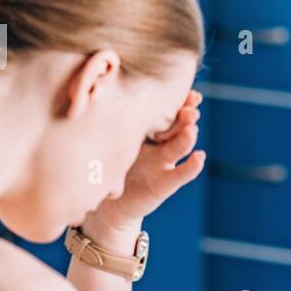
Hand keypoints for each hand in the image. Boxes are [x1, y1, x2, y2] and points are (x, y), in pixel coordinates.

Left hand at [84, 89, 205, 238]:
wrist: (106, 206)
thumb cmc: (102, 168)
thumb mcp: (103, 140)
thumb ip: (103, 120)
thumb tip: (90, 84)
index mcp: (143, 128)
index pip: (162, 110)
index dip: (175, 99)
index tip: (183, 88)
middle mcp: (157, 144)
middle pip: (175, 125)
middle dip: (185, 114)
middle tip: (191, 106)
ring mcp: (163, 163)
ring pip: (179, 146)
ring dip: (188, 136)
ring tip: (192, 128)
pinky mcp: (165, 184)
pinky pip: (181, 174)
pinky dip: (192, 166)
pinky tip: (199, 157)